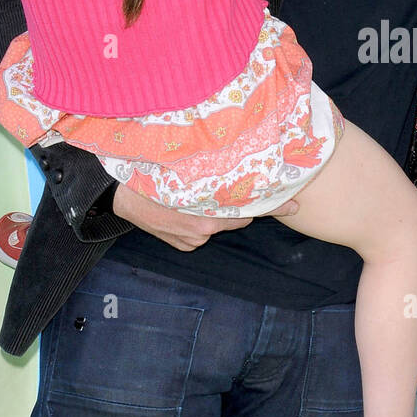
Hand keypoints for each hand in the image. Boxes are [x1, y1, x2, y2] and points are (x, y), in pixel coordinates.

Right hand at [111, 183, 298, 250]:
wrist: (120, 195)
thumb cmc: (154, 177)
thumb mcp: (187, 172)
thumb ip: (214, 176)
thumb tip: (239, 171)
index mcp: (208, 210)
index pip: (250, 207)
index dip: (274, 205)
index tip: (295, 205)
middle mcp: (205, 228)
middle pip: (237, 216)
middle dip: (240, 204)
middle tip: (241, 188)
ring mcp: (195, 239)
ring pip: (220, 223)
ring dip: (217, 212)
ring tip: (199, 195)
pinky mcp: (186, 245)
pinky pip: (203, 233)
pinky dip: (201, 222)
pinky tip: (185, 210)